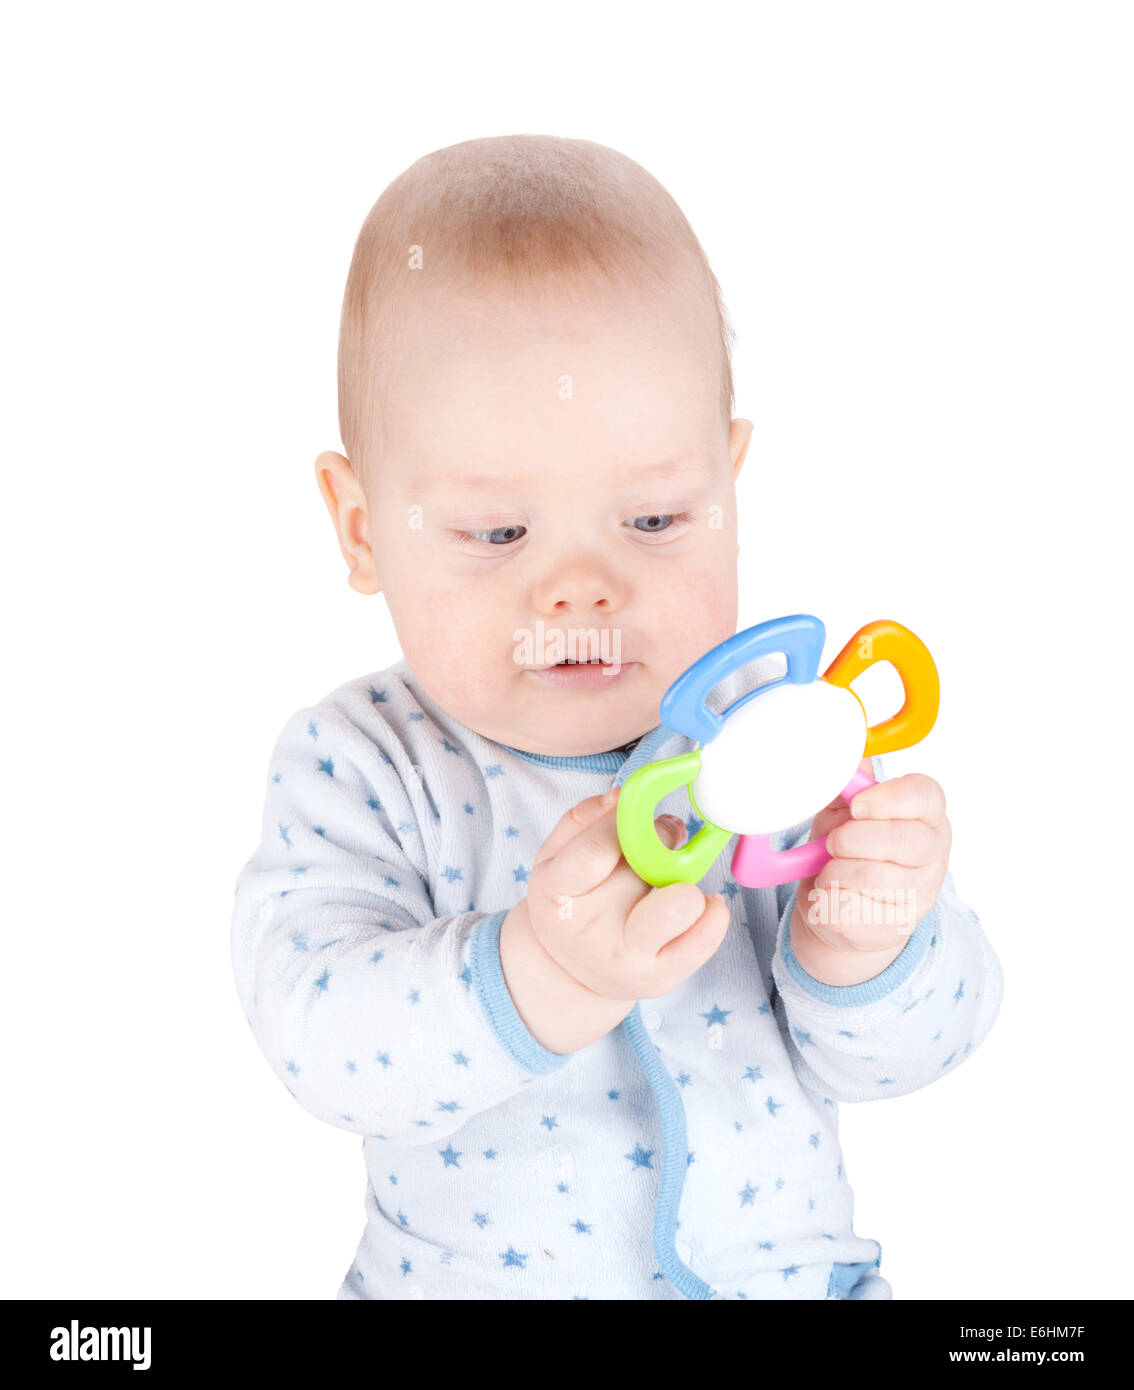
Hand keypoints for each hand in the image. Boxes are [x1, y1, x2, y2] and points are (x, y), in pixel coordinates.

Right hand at [500, 787, 730, 1051]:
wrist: (569, 971)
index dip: (626, 822)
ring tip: (672, 885)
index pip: (596, 849)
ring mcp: (626, 956)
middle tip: (653, 847)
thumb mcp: (556, 856)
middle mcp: (588, 928)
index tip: (636, 815)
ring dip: (686, 883)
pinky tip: (702, 906)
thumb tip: (622, 796)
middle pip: (643, 867)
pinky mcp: (659, 978)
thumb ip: (583, 819)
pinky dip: (714, 914)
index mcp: (555, 889)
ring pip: (681, 904)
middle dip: (659, 844)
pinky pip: (704, 940)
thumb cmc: (570, 899)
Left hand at [789, 760, 950, 987]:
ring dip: (836, 870)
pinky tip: (833, 894)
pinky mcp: (895, 929)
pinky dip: (830, 899)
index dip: (889, 798)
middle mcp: (932, 854)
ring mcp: (919, 895)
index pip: (925, 796)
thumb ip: (848, 779)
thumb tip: (846, 747)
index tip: (858, 805)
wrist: (838, 905)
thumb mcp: (843, 807)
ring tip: (832, 868)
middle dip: (854, 839)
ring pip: (873, 877)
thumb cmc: (846, 847)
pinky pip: (854, 910)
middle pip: (902, 840)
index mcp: (926, 815)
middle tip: (834, 842)